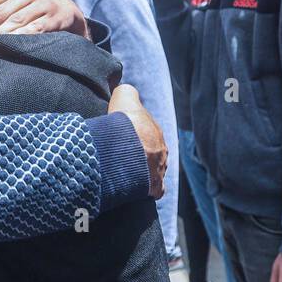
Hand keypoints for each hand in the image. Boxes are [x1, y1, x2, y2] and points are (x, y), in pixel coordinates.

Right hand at [107, 84, 167, 198]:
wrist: (125, 149)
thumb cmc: (123, 124)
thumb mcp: (124, 96)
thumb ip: (126, 93)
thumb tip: (125, 91)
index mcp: (155, 132)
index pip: (146, 133)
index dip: (132, 135)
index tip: (119, 138)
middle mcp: (162, 151)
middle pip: (151, 153)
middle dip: (138, 154)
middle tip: (119, 156)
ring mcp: (160, 170)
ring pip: (153, 171)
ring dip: (141, 172)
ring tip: (123, 172)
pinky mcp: (155, 187)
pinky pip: (155, 190)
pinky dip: (147, 190)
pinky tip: (135, 190)